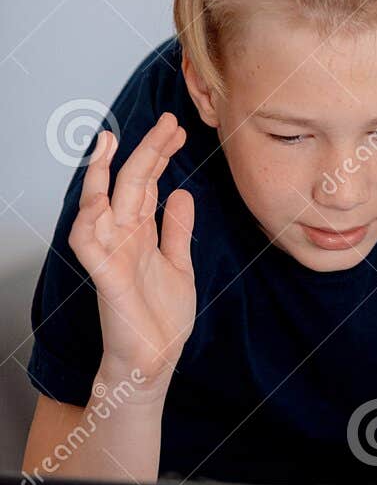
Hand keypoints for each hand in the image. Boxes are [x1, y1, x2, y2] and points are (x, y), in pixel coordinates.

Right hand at [69, 113, 195, 394]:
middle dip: (146, 151)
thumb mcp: (179, 265)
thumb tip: (181, 194)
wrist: (153, 363)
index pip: (145, 184)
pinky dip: (89, 220)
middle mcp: (123, 239)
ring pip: (99, 205)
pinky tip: (97, 199)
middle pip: (129, 184)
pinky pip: (87, 244)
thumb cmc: (160, 320)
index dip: (159, 156)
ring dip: (102, 173)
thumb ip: (176, 231)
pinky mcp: (105, 278)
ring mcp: (111, 255)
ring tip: (110, 141)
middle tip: (167, 121)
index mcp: (140, 234)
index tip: (177, 130)